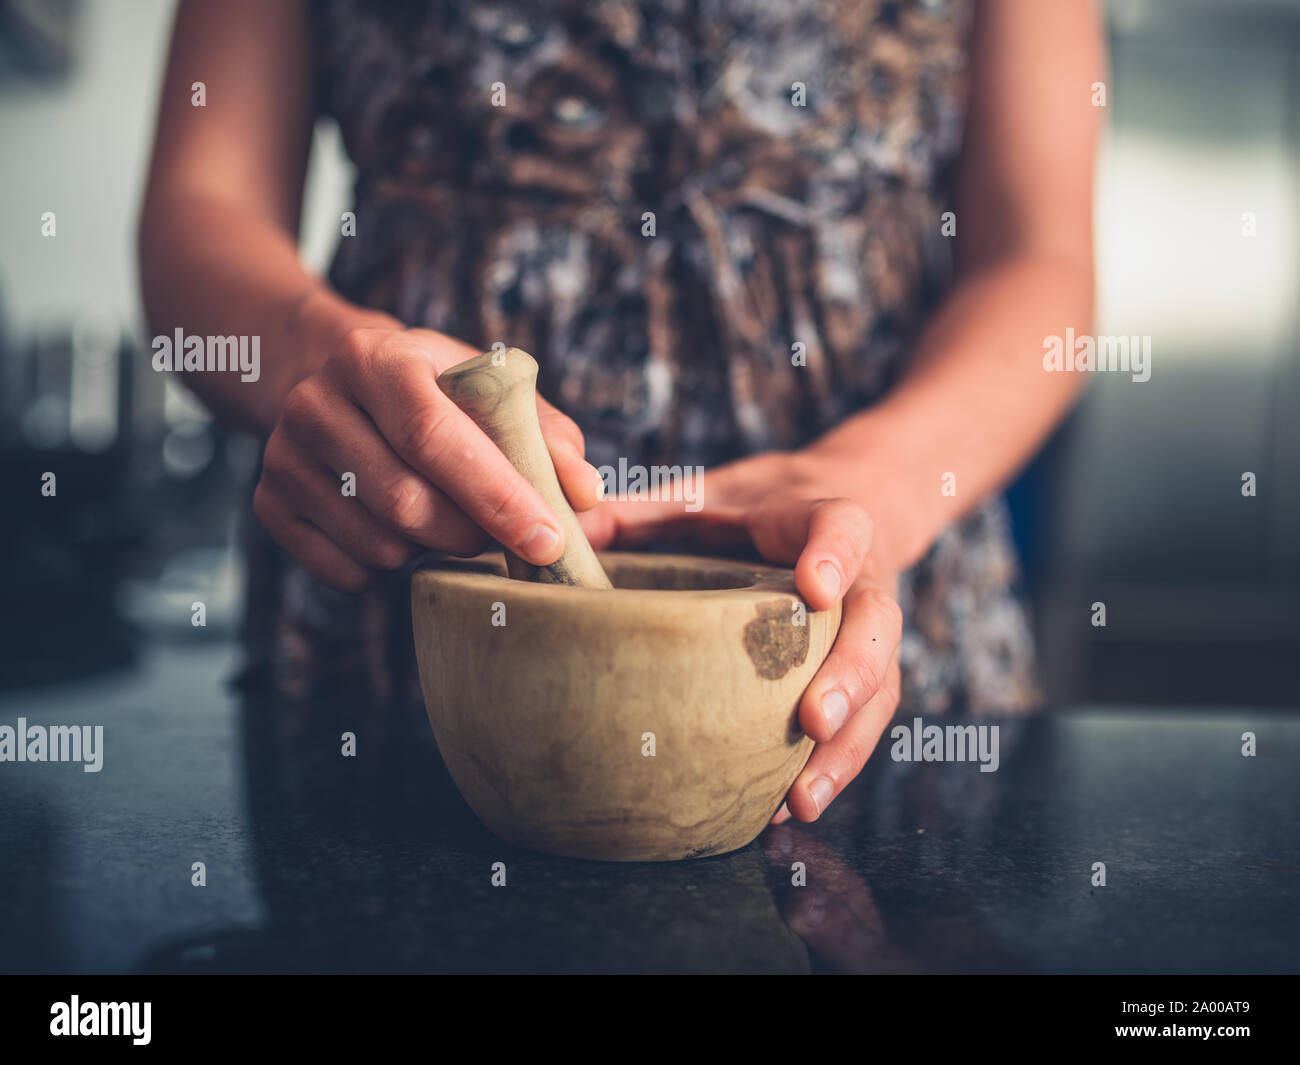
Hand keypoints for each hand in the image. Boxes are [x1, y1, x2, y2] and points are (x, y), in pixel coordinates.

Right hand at [254, 327, 602, 591]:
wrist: (331, 377)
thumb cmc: (435, 388)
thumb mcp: (491, 387)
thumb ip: (547, 435)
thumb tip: (586, 495)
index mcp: (376, 359)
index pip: (433, 436)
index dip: (495, 495)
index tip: (548, 541)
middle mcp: (316, 404)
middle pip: (406, 503)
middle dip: (472, 535)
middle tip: (504, 534)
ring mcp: (281, 457)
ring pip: (379, 545)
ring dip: (433, 552)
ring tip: (449, 520)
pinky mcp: (268, 504)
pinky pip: (345, 571)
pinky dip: (389, 569)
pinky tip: (402, 532)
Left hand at [578, 451, 902, 821]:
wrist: (825, 508)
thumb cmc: (750, 509)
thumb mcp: (700, 496)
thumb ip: (640, 513)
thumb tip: (564, 536)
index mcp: (817, 521)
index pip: (843, 527)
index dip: (835, 556)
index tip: (815, 588)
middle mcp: (858, 578)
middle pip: (877, 623)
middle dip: (851, 673)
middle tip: (814, 721)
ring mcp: (864, 631)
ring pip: (881, 686)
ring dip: (848, 745)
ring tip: (804, 797)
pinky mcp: (861, 675)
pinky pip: (863, 723)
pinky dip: (834, 767)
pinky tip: (793, 805)